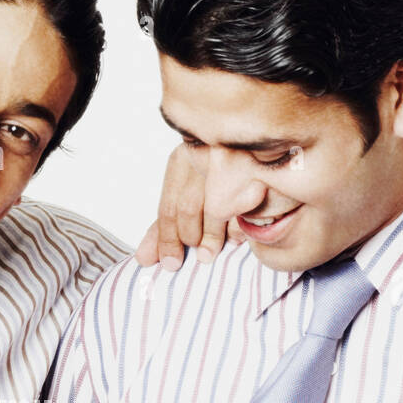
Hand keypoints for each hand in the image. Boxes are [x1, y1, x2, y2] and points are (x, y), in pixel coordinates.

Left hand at [135, 143, 241, 267]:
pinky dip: (238, 227)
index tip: (169, 263)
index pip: (168, 208)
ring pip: (216, 207)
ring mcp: (230, 160)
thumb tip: (144, 257)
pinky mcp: (258, 168)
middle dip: (191, 238)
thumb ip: (164, 226)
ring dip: (213, 236)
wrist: (247, 139)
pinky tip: (235, 238)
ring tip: (210, 252)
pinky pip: (245, 205)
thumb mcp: (182, 193)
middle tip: (198, 256)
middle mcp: (203, 157)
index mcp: (182, 161)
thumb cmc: (209, 172)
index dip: (166, 240)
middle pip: (189, 207)